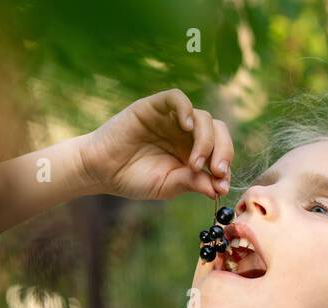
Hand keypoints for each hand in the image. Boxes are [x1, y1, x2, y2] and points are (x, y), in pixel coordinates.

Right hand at [77, 89, 232, 200]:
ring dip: (205, 140)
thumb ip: (192, 183)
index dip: (226, 167)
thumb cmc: (134, 179)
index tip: (222, 185)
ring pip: (203, 117)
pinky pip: (178, 98)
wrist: (102, 170)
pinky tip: (187, 127)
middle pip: (218, 132)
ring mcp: (173, 119)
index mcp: (194, 152)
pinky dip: (186, 109)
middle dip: (223, 152)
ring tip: (194, 162)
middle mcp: (187, 134)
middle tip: (216, 171)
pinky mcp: (156, 107)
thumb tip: (219, 188)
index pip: (221, 152)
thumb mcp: (168, 185)